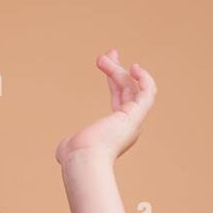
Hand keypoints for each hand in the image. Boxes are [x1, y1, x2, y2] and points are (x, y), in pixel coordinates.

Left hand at [55, 50, 156, 169]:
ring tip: (105, 57)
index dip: (114, 78)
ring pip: (133, 88)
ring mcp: (133, 121)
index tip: (105, 62)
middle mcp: (128, 126)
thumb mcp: (69, 148)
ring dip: (120, 70)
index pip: (119, 98)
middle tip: (108, 53)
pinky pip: (148, 93)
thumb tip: (64, 148)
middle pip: (127, 89)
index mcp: (115, 131)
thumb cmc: (75, 157)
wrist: (83, 159)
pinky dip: (145, 79)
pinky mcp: (136, 116)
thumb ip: (70, 143)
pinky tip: (134, 67)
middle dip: (118, 69)